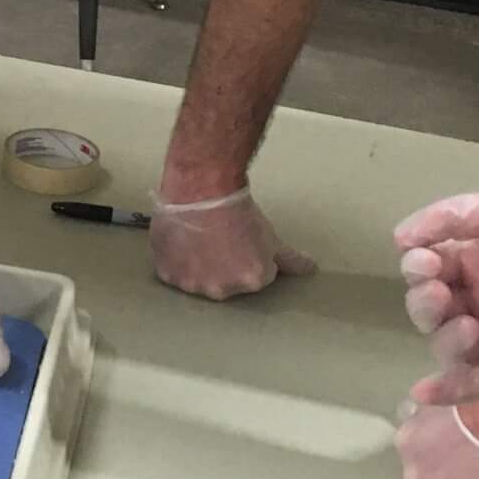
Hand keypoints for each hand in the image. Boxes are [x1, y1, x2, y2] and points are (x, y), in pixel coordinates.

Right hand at [149, 188, 316, 298]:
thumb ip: (290, 258)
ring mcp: (192, 284)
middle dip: (224, 265)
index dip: (249, 256)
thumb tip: (311, 269)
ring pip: (197, 279)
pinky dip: (175, 261)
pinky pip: (173, 273)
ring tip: (198, 237)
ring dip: (198, 265)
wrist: (201, 188)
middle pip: (225, 282)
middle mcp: (222, 290)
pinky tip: (180, 240)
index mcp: (252, 281)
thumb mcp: (270, 234)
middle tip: (219, 237)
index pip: (256, 276)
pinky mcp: (167, 274)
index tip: (241, 238)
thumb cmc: (237, 208)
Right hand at [397, 190, 478, 405]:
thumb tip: (398, 239)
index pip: (427, 270)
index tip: (426, 263)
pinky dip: (449, 389)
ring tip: (468, 325)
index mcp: (474, 260)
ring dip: (443, 338)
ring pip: (448, 346)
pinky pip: (478, 382)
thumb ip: (450, 217)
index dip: (418, 268)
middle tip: (441, 294)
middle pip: (430, 310)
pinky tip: (423, 392)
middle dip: (423, 303)